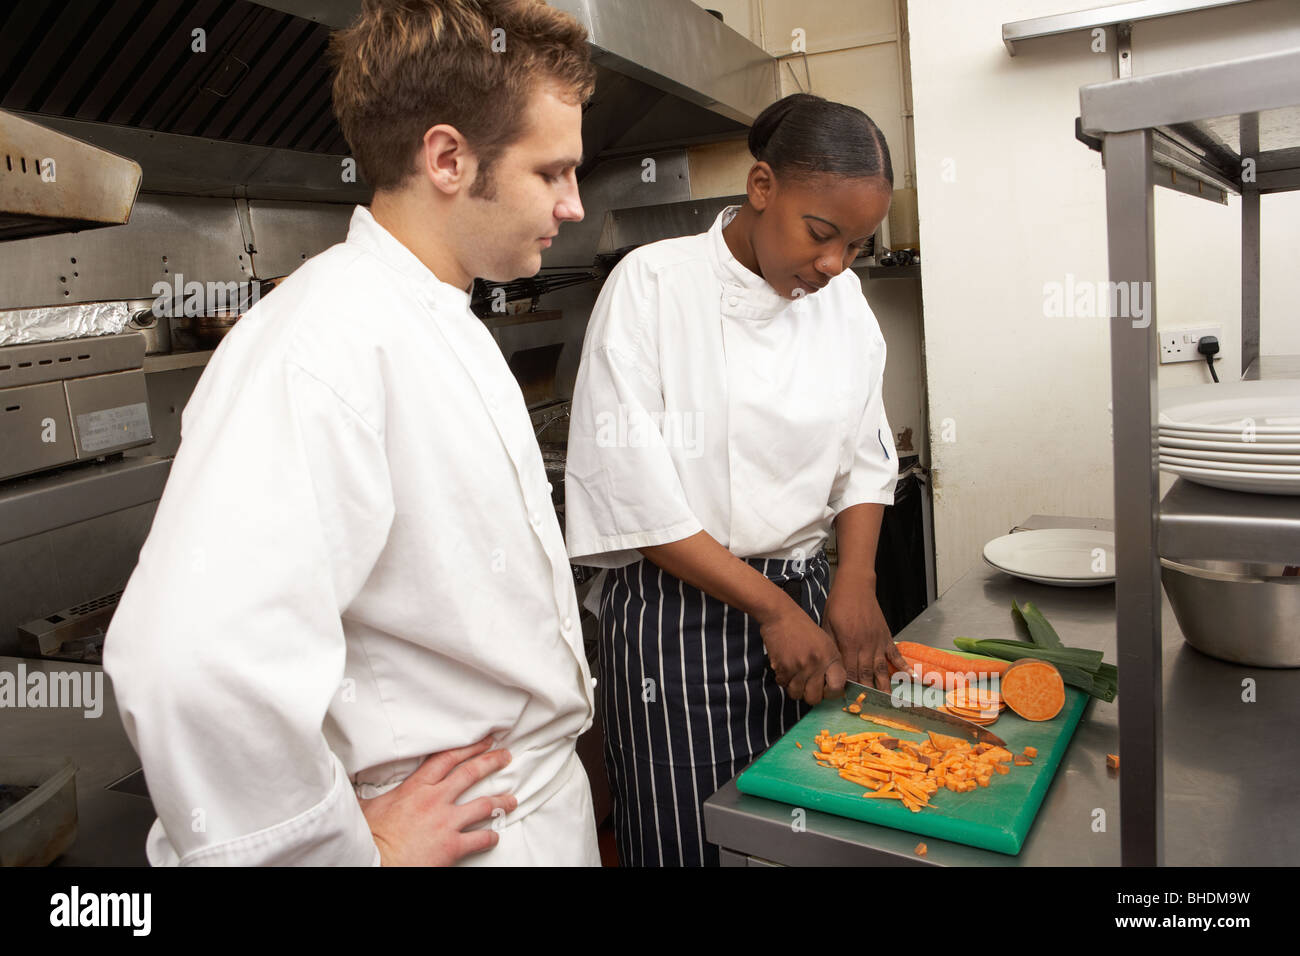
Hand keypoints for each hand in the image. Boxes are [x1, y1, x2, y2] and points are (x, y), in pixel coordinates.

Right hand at [358, 736, 516, 865]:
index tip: (484, 741)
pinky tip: (495, 836)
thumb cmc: (368, 838)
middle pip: (470, 773)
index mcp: (415, 788)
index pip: (447, 759)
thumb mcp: (365, 807)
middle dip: (491, 762)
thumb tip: (353, 783)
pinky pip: (480, 839)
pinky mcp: (452, 845)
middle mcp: (435, 800)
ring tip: (512, 799)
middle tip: (505, 756)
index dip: (469, 748)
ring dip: (501, 801)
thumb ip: (368, 793)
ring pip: (484, 804)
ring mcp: (446, 822)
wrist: (373, 862)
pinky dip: (491, 837)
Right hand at [758, 602, 846, 705]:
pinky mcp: (782, 667)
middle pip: (814, 698)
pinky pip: (783, 684)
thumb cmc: (803, 628)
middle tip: (807, 685)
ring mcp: (799, 666)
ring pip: (796, 694)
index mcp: (830, 657)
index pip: (837, 687)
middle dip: (809, 694)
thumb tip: (833, 687)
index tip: (825, 690)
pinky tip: (785, 667)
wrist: (781, 615)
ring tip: (794, 675)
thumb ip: (831, 664)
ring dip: (794, 688)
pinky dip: (783, 679)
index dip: (831, 693)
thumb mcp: (825, 642)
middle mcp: (816, 664)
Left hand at [822, 574, 906, 690]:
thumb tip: (831, 666)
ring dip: (885, 685)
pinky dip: (904, 666)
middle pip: (866, 673)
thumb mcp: (827, 624)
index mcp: (848, 643)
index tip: (850, 700)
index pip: (849, 671)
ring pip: (882, 668)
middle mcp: (865, 645)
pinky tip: (911, 677)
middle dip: (868, 692)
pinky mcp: (886, 635)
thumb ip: (831, 646)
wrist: (855, 586)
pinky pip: (896, 654)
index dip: (850, 686)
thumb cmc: (838, 605)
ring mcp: (878, 641)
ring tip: (888, 701)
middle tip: (870, 708)